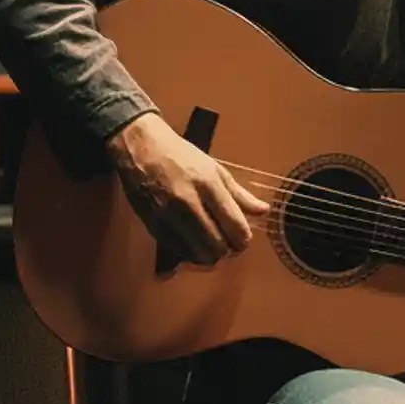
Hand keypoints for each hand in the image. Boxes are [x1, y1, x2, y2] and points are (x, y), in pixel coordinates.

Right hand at [106, 113, 270, 265]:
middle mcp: (188, 201)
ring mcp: (167, 214)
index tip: (244, 239)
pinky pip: (177, 250)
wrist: (140, 147)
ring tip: (212, 246)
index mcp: (208, 184)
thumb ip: (239, 194)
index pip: (235, 225)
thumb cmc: (181, 156)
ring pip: (197, 252)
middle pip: (217, 244)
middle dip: (228, 250)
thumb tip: (264, 211)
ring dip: (209, 255)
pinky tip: (193, 243)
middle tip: (230, 246)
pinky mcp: (152, 223)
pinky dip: (189, 253)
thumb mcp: (215, 169)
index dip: (244, 239)